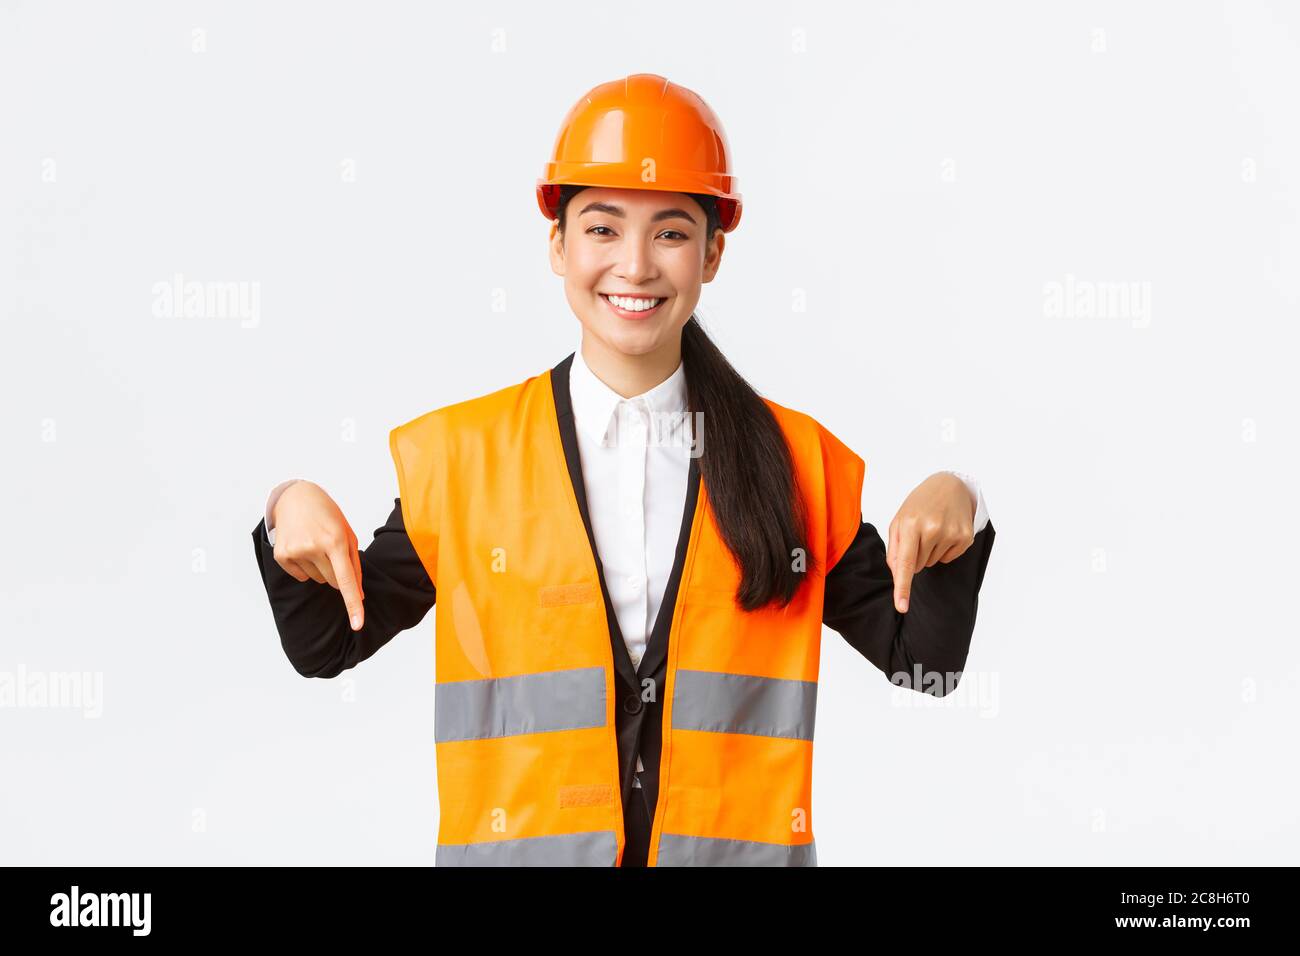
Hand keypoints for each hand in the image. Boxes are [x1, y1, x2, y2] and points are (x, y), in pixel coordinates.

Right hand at [271, 480, 365, 629]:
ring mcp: (295, 551)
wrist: (296, 497)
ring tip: (316, 545)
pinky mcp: (282, 555)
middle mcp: (314, 547)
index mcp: (336, 540)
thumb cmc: (328, 516)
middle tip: (331, 551)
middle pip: (333, 583)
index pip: (347, 580)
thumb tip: (359, 596)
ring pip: (318, 581)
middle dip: (338, 574)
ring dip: (322, 569)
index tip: (357, 625)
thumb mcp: (348, 534)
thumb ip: (355, 565)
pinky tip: (303, 548)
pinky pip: (302, 577)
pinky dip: (306, 568)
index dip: (353, 604)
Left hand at [886, 472, 976, 613]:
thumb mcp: (899, 520)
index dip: (902, 587)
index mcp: (911, 524)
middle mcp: (933, 529)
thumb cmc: (919, 504)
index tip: (901, 606)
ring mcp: (951, 533)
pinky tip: (945, 532)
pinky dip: (943, 550)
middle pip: (918, 566)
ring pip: (932, 563)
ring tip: (933, 529)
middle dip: (915, 554)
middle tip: (919, 532)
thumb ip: (894, 549)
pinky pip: (947, 559)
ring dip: (929, 552)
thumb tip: (898, 574)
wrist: (949, 485)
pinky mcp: (966, 537)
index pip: (905, 563)